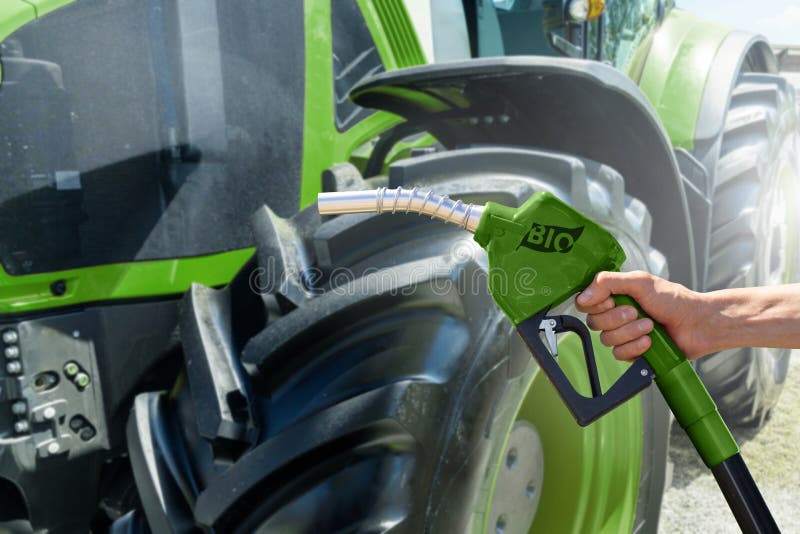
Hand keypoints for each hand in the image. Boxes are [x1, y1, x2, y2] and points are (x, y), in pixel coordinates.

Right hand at [575, 271, 709, 360]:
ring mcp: (623, 334)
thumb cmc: (674, 300)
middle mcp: (615, 315)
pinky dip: (635, 347)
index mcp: (614, 295)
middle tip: (637, 312)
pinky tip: (650, 341)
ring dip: (630, 332)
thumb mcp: (640, 282)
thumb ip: (608, 283)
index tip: (612, 300)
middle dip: (617, 319)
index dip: (596, 304)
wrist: (698, 324)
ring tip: (649, 326)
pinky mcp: (632, 352)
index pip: (586, 303)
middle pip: (594, 323)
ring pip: (606, 340)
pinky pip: (619, 354)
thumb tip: (582, 297)